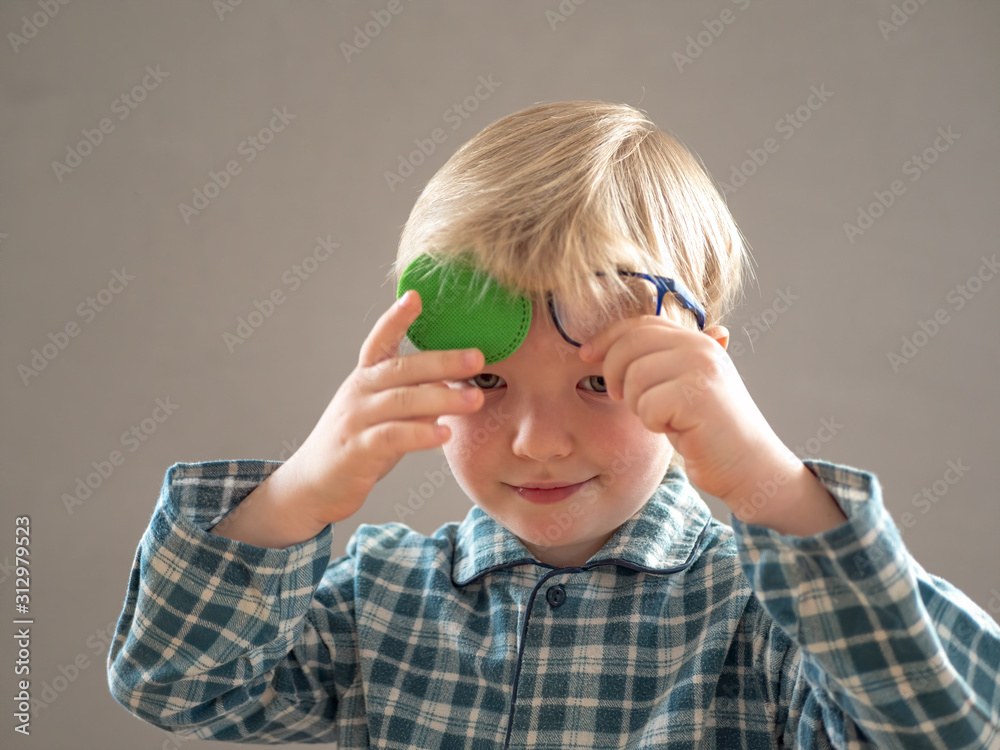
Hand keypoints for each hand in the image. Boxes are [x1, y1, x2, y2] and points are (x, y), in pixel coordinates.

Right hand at [286, 290, 483, 524]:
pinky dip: (419, 434)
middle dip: (442, 361)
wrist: (313, 485)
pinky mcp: (357, 450)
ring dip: (442, 398)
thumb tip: (454, 385)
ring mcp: (356, 420)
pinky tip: (443, 434)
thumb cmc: (358, 444)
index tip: (415, 296)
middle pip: (402, 369)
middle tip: (477, 357)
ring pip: (402, 401)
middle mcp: (359, 392)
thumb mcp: (384, 415)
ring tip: (474, 399)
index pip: (380, 341)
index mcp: (365, 378)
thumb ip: (414, 398)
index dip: (396, 318)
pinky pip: (392, 437)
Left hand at [579, 315, 793, 502]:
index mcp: (697, 341)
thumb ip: (658, 363)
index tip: (585, 356)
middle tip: (624, 400)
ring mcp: (703, 369)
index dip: (608, 338)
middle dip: (614, 373)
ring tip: (662, 418)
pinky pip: (646, 405)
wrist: (750, 467)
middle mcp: (702, 347)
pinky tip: (676, 430)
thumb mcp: (683, 388)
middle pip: (631, 345)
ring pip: (635, 377)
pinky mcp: (697, 396)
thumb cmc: (710, 433)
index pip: (641, 324)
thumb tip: (606, 344)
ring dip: (638, 404)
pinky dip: (652, 424)